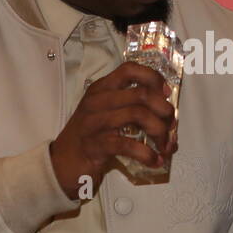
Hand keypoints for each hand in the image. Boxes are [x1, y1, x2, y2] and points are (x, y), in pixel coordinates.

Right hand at [49, 62, 177, 199]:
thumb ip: (132, 109)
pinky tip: (154, 161)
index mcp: (102, 89)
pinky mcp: (94, 145)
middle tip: (171, 126)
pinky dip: (147, 154)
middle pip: (141, 94)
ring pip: (138, 115)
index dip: (153, 78)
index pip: (130, 69)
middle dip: (164, 111)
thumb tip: (169, 117)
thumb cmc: (90, 138)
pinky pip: (127, 144)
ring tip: (165, 147)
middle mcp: (97, 101)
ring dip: (159, 132)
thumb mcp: (107, 115)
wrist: (62, 164)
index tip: (165, 94)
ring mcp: (94, 122)